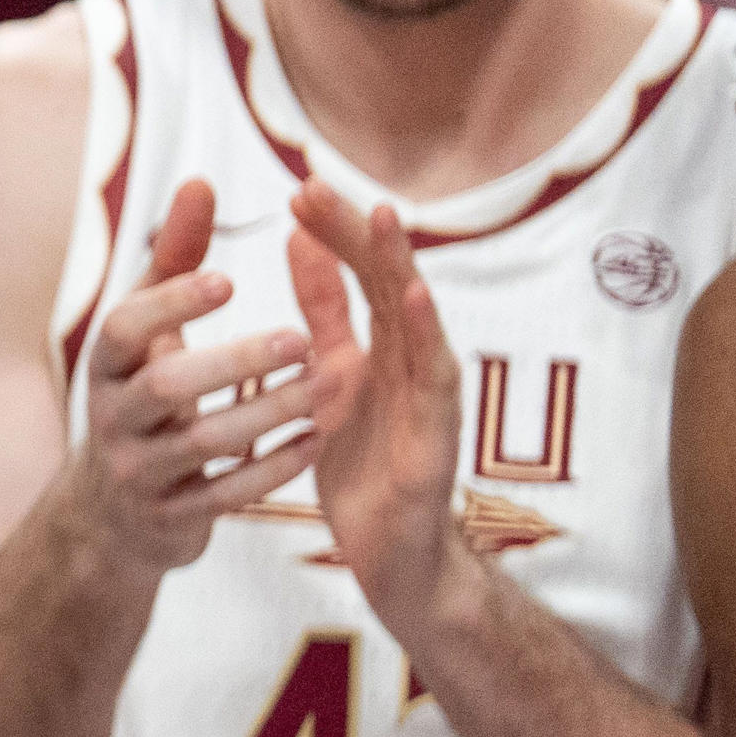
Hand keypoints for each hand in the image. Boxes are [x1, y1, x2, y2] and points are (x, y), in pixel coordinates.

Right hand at [60, 177, 316, 579]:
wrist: (112, 512)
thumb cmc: (141, 392)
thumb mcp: (146, 330)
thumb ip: (174, 258)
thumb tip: (200, 182)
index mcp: (103, 365)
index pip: (125, 328)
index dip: (172, 304)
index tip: (229, 279)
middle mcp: (112, 417)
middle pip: (169, 388)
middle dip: (237, 362)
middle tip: (302, 337)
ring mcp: (139, 471)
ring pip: (206, 443)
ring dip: (272, 412)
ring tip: (330, 382)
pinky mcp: (171, 517)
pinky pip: (226, 495)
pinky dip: (274, 468)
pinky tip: (317, 437)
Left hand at [285, 178, 472, 643]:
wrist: (394, 555)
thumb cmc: (366, 463)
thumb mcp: (331, 377)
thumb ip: (324, 314)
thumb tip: (300, 241)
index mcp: (382, 348)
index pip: (361, 274)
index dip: (333, 230)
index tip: (297, 184)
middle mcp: (412, 362)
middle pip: (390, 282)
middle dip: (356, 231)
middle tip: (317, 181)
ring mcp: (431, 398)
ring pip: (419, 321)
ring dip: (401, 267)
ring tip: (380, 217)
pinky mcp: (438, 438)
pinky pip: (436, 382)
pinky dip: (428, 338)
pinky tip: (417, 301)